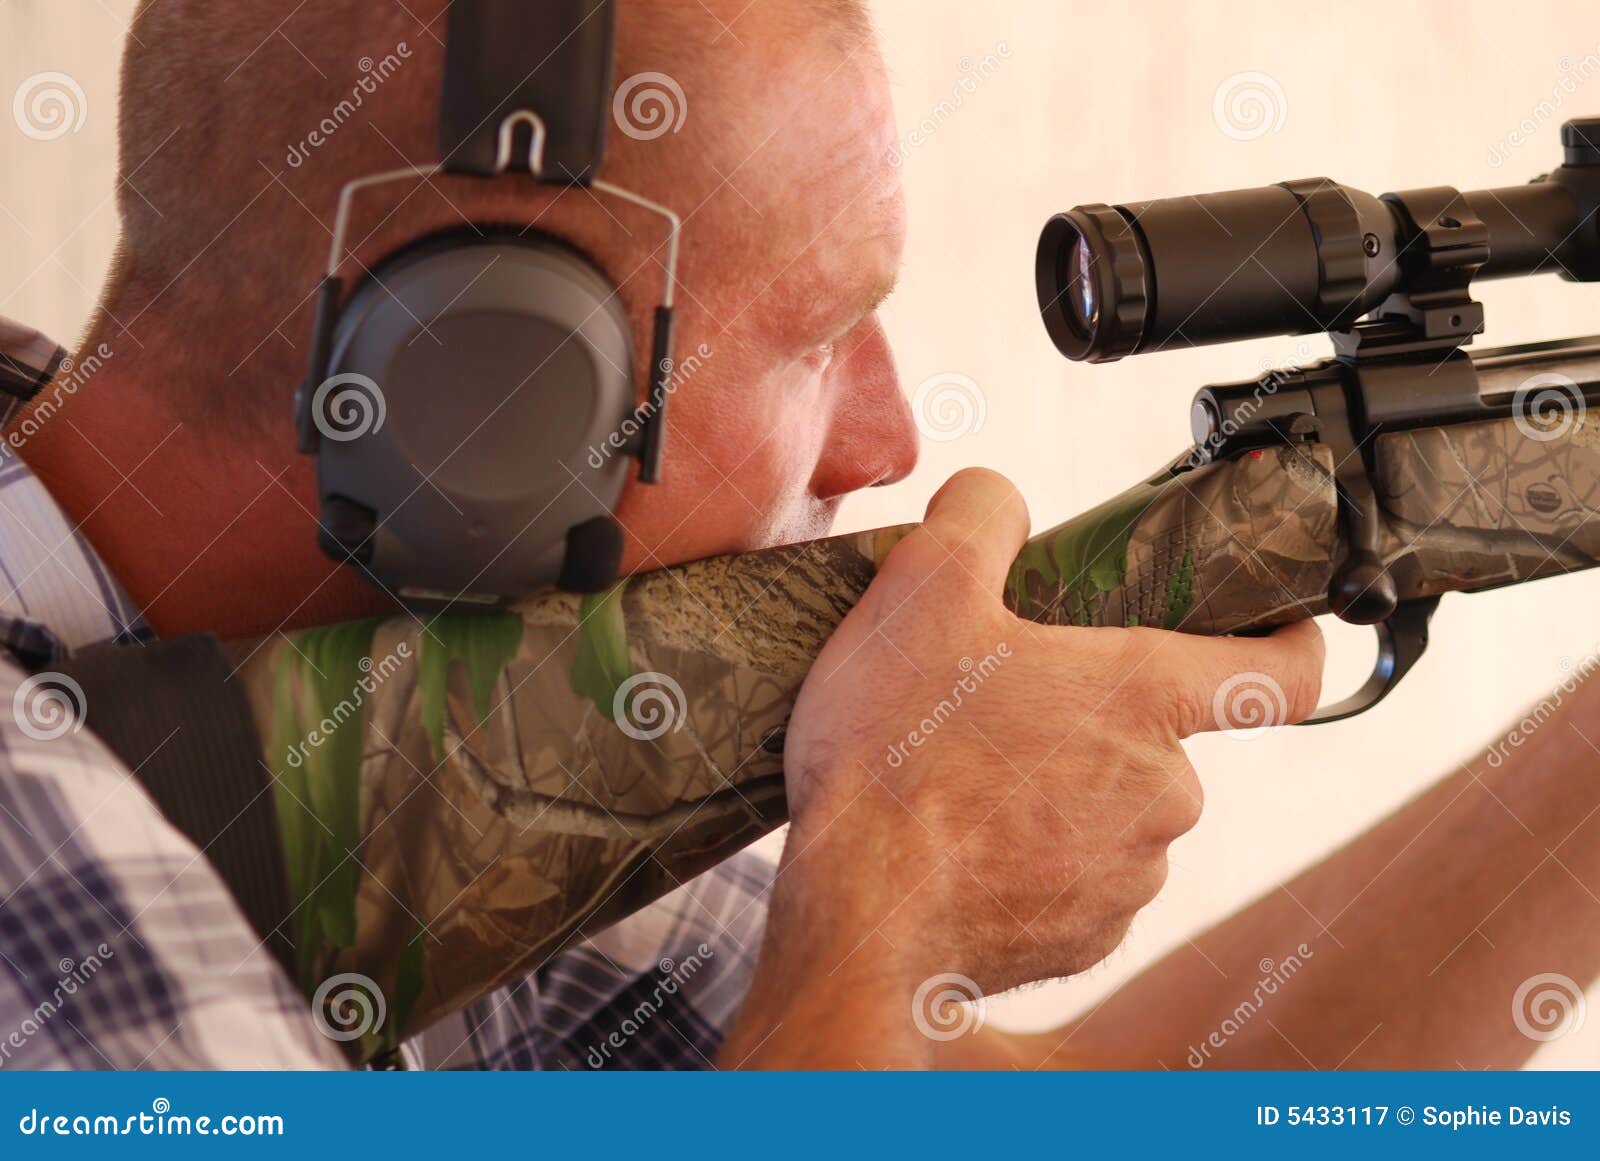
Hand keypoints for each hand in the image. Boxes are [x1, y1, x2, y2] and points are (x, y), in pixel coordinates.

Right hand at [722, 469, 1323, 1066]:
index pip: (1282, 671)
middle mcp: (1164, 790)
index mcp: (1144, 696)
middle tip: (999, 712)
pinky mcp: (1088, 940)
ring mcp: (1129, 874)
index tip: (1282, 633)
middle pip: (1158, 740)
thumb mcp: (919, 589)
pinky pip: (1078, 883)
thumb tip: (998, 503)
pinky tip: (961, 848)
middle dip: (1090, 722)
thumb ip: (978, 517)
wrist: (857, 910)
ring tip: (963, 787)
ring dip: (1059, 795)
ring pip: (1112, 814)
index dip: (1293, 644)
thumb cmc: (896, 749)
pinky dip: (1034, 862)